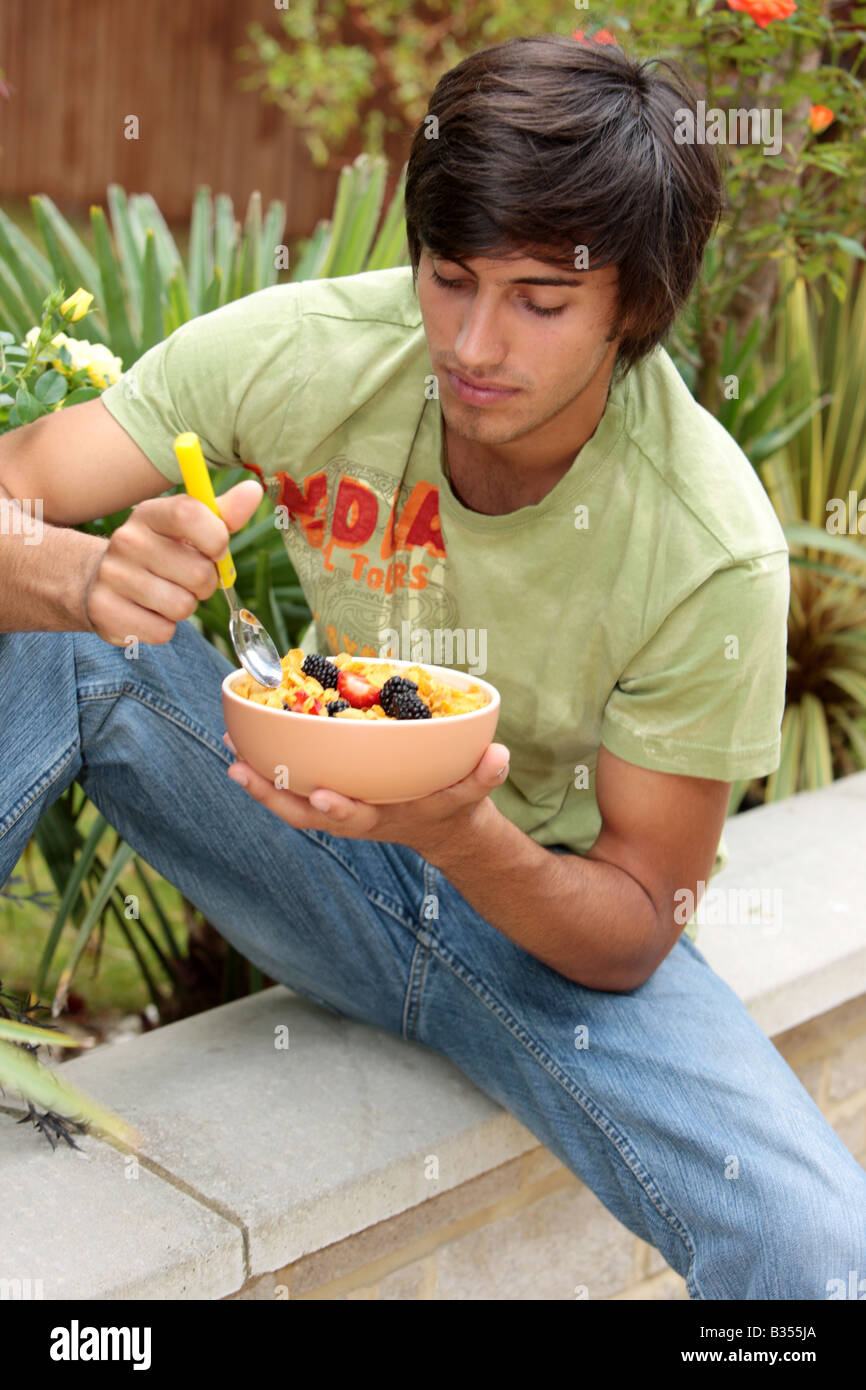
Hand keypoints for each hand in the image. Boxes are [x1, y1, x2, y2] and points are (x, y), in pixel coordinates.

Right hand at [84, 479, 263, 646]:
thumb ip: (224, 514)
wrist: (100, 578)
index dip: (215, 538)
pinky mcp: (105, 611)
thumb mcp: (189, 528)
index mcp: (150, 513)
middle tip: (189, 580)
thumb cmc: (161, 551)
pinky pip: (162, 631)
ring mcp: (112, 576)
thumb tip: (253, 490)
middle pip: (198, 573)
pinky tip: (149, 612)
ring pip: (182, 606)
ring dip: (185, 607)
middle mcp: (127, 540)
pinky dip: (164, 628)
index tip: (217, 551)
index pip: (189, 514)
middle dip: (206, 584)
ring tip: (167, 595)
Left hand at [221, 731, 510, 859]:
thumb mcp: (473, 791)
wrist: (440, 827)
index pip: (358, 817)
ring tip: (230, 755)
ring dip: (258, 781)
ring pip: (289, 801)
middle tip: (240, 771)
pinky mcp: (329, 793)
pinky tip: (244, 742)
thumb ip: (486, 775)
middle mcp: (352, 817)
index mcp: (385, 817)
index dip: (339, 808)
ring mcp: (337, 809)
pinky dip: (267, 767)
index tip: (321, 795)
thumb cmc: (452, 802)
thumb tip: (500, 755)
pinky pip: (292, 784)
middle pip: (305, 814)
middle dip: (272, 796)